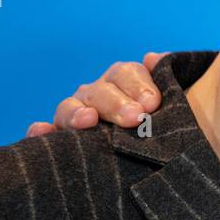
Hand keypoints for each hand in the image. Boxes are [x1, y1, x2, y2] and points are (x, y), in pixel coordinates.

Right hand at [25, 52, 168, 137]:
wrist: (166, 162)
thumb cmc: (172, 131)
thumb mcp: (179, 106)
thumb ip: (170, 78)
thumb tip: (154, 58)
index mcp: (125, 83)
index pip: (126, 73)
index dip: (138, 84)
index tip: (152, 103)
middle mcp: (98, 96)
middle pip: (100, 91)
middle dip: (116, 103)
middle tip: (135, 118)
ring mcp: (77, 117)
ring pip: (69, 108)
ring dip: (77, 114)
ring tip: (89, 121)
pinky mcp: (61, 142)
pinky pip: (44, 134)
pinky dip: (40, 132)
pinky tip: (41, 132)